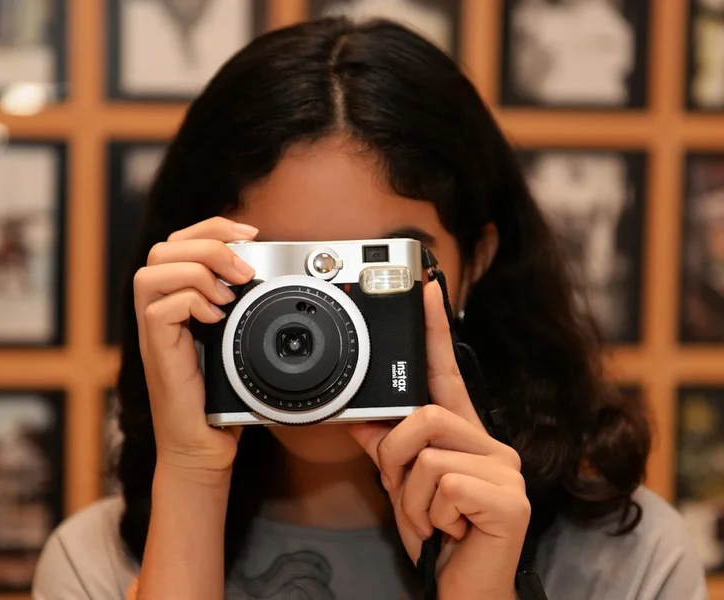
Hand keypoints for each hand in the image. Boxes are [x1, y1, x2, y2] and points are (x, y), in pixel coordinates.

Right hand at [134, 217, 257, 478]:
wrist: (204, 444)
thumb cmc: (221, 396)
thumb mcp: (237, 340)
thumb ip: (241, 306)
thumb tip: (268, 273)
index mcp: (178, 300)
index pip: (180, 242)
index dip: (213, 226)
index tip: (251, 233)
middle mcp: (159, 310)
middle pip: (162, 248)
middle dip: (208, 246)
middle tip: (244, 270)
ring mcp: (154, 331)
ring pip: (153, 271)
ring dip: (199, 273)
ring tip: (229, 296)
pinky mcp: (156, 352)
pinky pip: (158, 309)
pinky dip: (191, 303)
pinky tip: (216, 319)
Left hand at [349, 281, 529, 599]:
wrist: (465, 589)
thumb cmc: (442, 537)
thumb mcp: (405, 488)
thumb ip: (389, 450)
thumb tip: (361, 419)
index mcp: (468, 437)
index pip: (448, 374)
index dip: (435, 330)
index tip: (425, 289)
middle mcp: (493, 446)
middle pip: (424, 416)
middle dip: (395, 457)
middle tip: (403, 490)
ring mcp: (506, 471)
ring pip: (427, 452)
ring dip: (411, 494)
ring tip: (430, 518)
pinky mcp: (510, 499)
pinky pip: (442, 484)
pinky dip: (429, 515)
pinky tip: (450, 531)